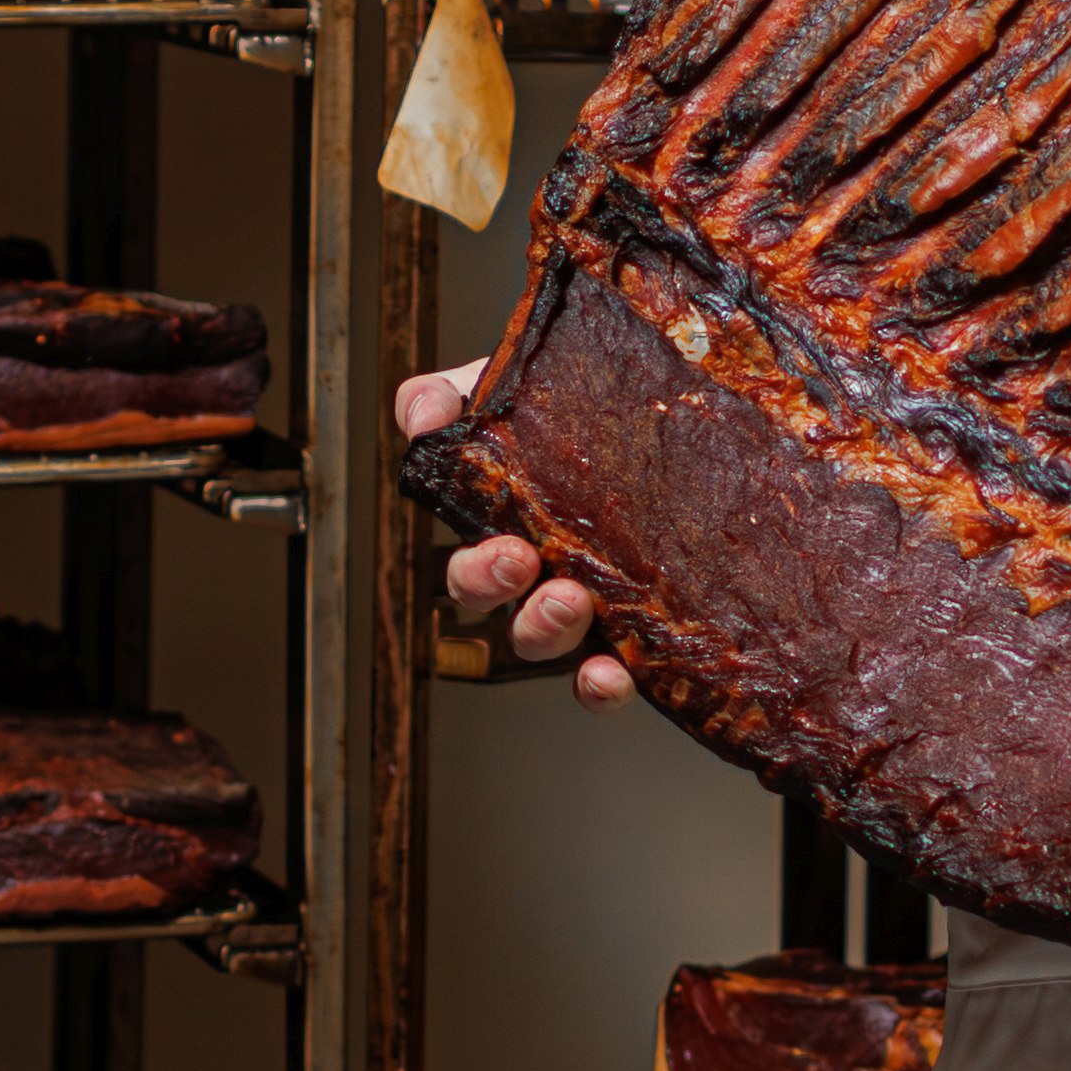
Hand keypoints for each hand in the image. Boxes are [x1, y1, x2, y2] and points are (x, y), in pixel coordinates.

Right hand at [394, 358, 634, 706]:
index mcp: (501, 524)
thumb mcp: (502, 384)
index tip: (504, 548)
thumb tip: (422, 419)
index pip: (470, 564)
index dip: (477, 571)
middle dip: (496, 589)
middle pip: (495, 604)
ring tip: (570, 602)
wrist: (647, 398)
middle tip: (519, 561)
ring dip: (544, 630)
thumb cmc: (570, 401)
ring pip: (541, 640)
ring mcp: (581, 601)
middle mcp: (535, 571)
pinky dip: (599, 686)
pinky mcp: (630, 628)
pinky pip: (603, 675)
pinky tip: (612, 675)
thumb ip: (448, 395)